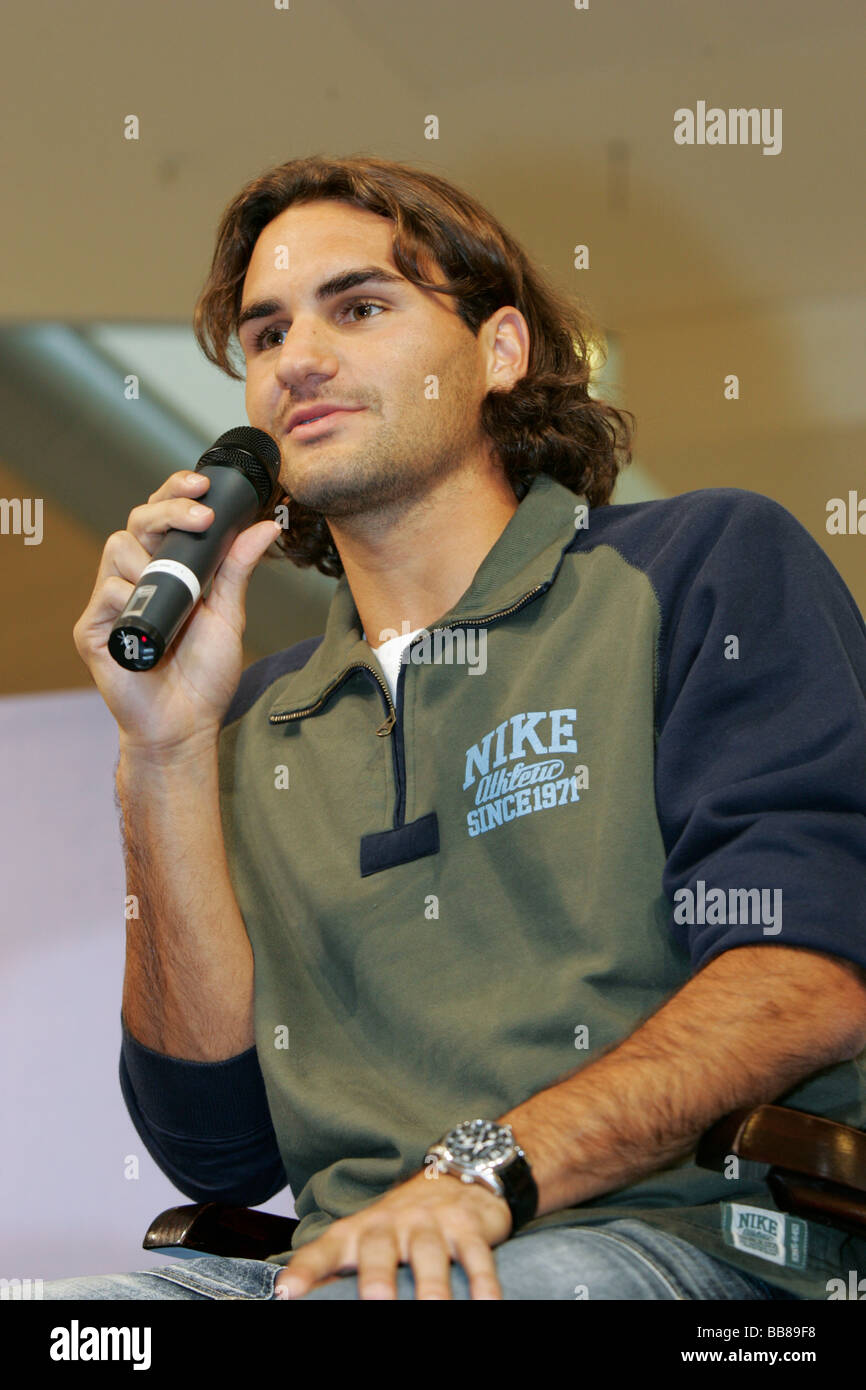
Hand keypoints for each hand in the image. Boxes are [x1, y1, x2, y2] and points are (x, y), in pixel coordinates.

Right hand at [73, 469, 281, 755]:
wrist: (186, 723)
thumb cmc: (203, 673)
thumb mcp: (228, 614)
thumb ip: (237, 568)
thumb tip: (262, 525)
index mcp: (167, 569)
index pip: (163, 515)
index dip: (176, 492)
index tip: (203, 484)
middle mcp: (135, 577)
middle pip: (138, 519)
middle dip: (169, 508)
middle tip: (200, 515)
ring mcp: (111, 601)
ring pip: (118, 547)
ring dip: (153, 562)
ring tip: (181, 596)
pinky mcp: (93, 627)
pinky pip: (107, 592)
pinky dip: (132, 598)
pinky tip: (154, 620)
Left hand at [273, 1168, 512, 1300]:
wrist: (463, 1173)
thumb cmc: (405, 1222)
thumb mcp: (369, 1239)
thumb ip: (338, 1268)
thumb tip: (292, 1297)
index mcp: (361, 1230)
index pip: (327, 1249)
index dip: (307, 1270)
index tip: (287, 1292)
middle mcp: (393, 1224)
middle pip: (380, 1246)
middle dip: (377, 1274)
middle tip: (375, 1300)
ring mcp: (431, 1222)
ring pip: (429, 1253)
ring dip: (431, 1285)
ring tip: (434, 1310)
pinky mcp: (468, 1226)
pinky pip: (476, 1254)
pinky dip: (483, 1280)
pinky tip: (486, 1302)